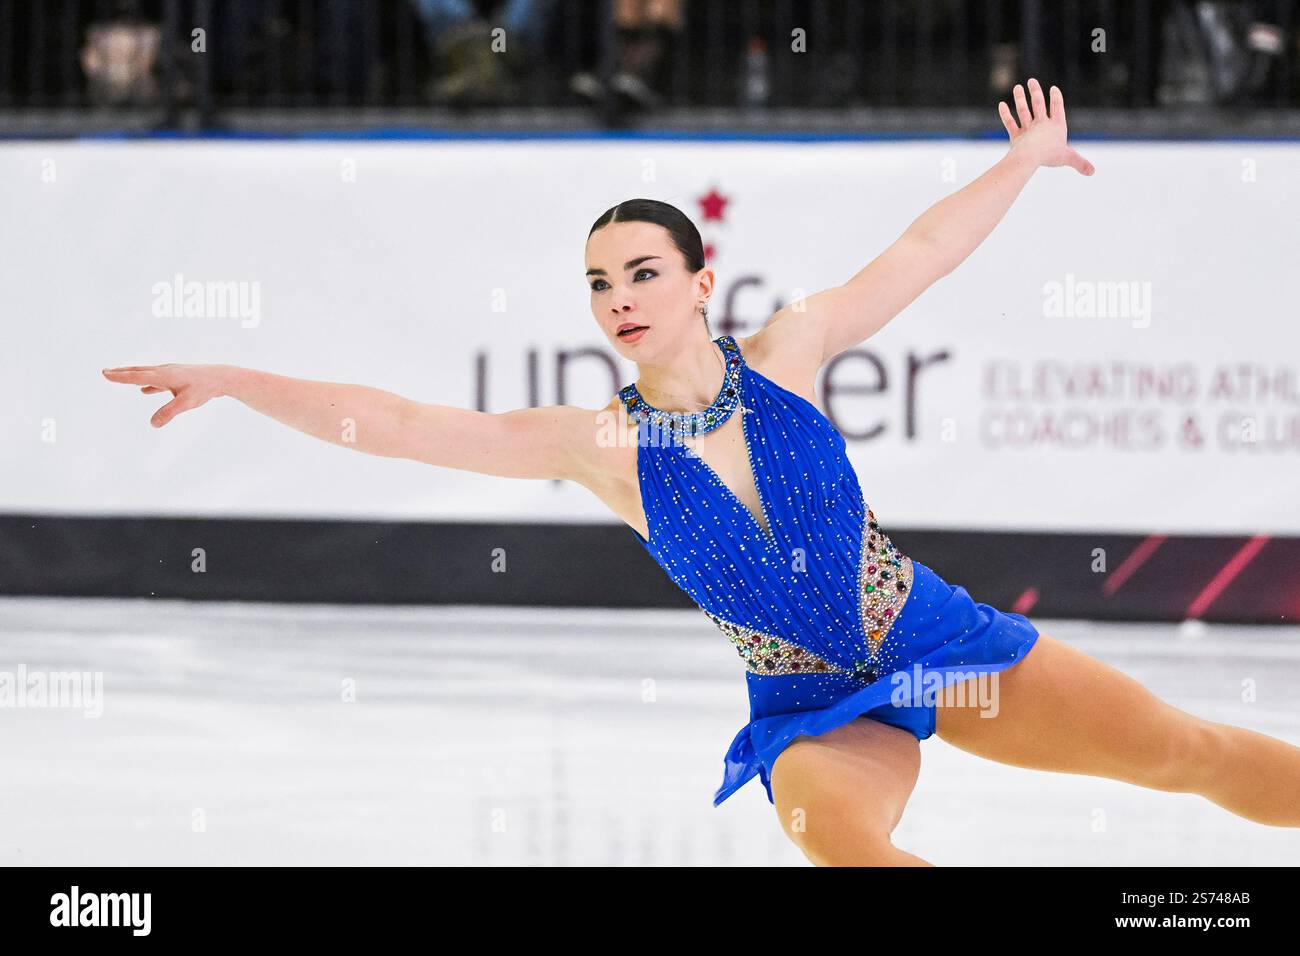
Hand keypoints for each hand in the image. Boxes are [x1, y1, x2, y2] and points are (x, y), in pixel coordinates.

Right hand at [101, 363, 228, 427]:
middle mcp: (164, 371)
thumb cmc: (203, 388)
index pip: (136, 377)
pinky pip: (158, 380)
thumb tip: (152, 424)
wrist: (221, 377)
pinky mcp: (178, 377)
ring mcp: (171, 373)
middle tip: (105, 372)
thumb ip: (168, 413)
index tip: (105, 374)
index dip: (120, 377)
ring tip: (121, 377)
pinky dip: (148, 384)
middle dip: (121, 373)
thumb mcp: (185, 403)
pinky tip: (145, 390)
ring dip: (133, 376)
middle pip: (138, 372)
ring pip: (147, 374)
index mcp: (162, 375)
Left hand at [998, 78, 1093, 175]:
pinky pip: (1009, 122)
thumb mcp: (1068, 158)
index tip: (1053, 88)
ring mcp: (1027, 129)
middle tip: (1032, 80)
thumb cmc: (1049, 156)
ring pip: (1023, 110)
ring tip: (1017, 87)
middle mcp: (1041, 124)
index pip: (1057, 108)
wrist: (1029, 157)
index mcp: (1056, 126)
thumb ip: (1080, 163)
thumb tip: (1092, 172)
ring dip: (1020, 98)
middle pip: (1038, 104)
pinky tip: (1001, 104)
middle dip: (1036, 92)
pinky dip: (1005, 114)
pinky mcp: (1015, 135)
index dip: (1056, 98)